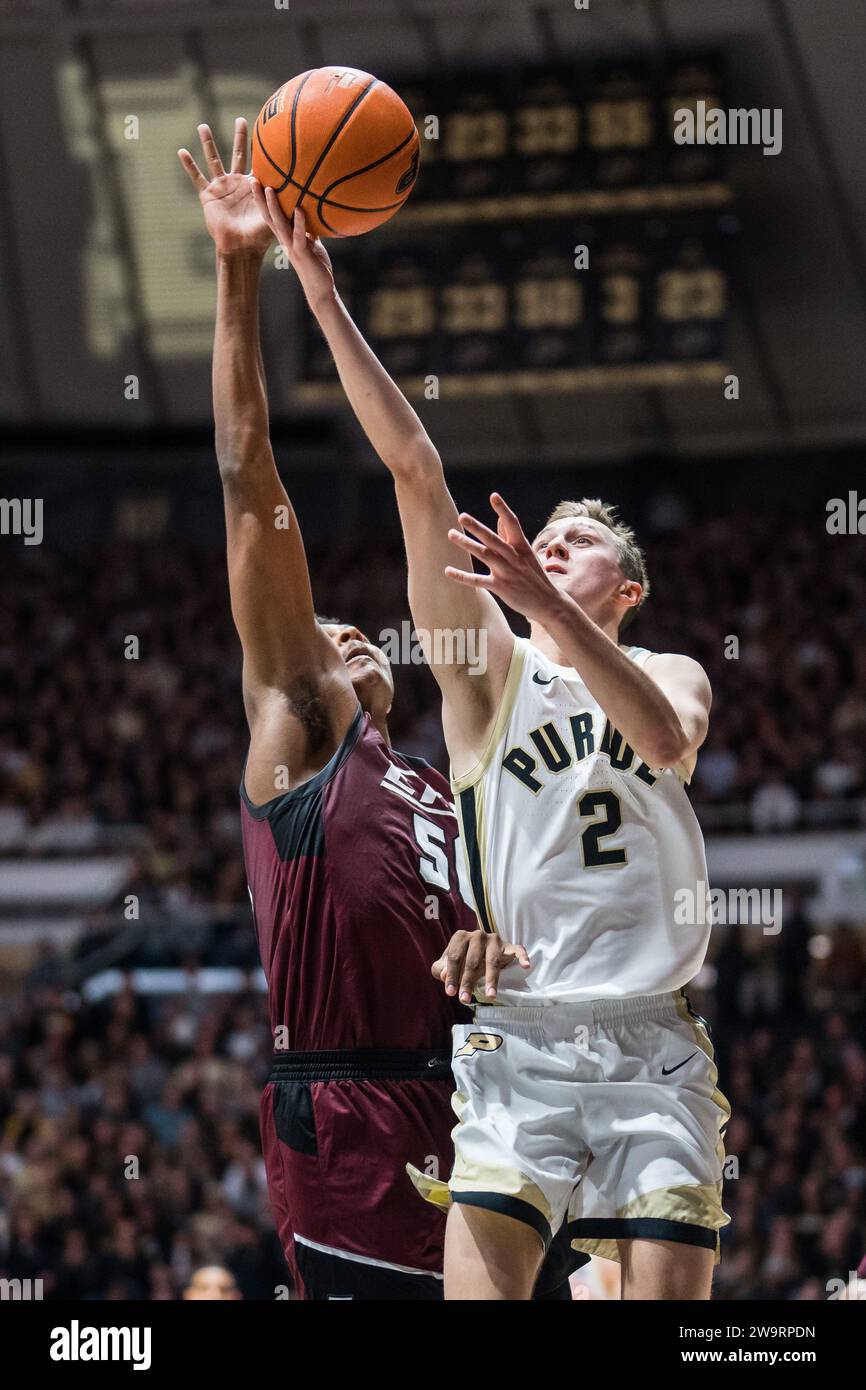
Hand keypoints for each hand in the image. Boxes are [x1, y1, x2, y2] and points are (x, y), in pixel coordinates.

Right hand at [178, 118, 272, 257]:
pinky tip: (181, 152)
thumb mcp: (273, 215)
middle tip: (241, 120)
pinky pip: (197, 177)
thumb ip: (283, 202)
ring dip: (208, 143)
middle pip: (237, 153)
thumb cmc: (259, 236)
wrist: (241, 248)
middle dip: (239, 137)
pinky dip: (189, 165)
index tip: (268, 130)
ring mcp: (221, 187)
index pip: (258, 162)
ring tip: (203, 126)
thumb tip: (305, 193)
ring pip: (214, 159)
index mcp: (253, 185)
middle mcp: (236, 182)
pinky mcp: (208, 196)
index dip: (262, 149)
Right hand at [250, 190, 336, 314]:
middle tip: (252, 180)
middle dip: (260, 199)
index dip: (263, 200)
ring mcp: (292, 247)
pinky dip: (299, 222)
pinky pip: (299, 235)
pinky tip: (299, 209)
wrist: (320, 289)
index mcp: (286, 237)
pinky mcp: (302, 253)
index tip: (258, 182)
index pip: (271, 215)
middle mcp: (285, 241)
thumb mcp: (312, 242)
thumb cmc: (316, 266)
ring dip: (273, 207)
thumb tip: (310, 211)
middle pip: (268, 216)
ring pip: (279, 224)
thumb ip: (308, 228)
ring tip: (269, 189)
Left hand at [431, 930, 530, 1004]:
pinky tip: (526, 966)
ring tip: (490, 995)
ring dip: (491, 979)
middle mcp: (477, 935)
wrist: (481, 950)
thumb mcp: (447, 964)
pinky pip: (517, 949)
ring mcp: (494, 939)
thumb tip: (444, 976)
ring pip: (492, 960)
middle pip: (472, 961)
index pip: (454, 957)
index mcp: (460, 937)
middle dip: (468, 982)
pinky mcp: (508, 945)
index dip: (452, 975)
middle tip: (464, 1000)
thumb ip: (441, 970)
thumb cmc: (462, 959)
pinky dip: (522, 957)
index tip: (450, 993)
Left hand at [445, 492, 564, 624]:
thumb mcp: (527, 554)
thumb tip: (500, 519)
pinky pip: (479, 581)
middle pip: (493, 539)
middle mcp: (514, 557)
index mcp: (522, 547)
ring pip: (485, 555)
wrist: (549, 603)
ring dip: (467, 544)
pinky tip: (448, 571)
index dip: (503, 509)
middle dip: (477, 527)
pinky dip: (463, 576)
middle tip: (461, 516)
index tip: (493, 496)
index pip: (513, 523)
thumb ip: (511, 537)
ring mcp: (508, 572)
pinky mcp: (502, 588)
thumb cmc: (535, 577)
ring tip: (451, 534)